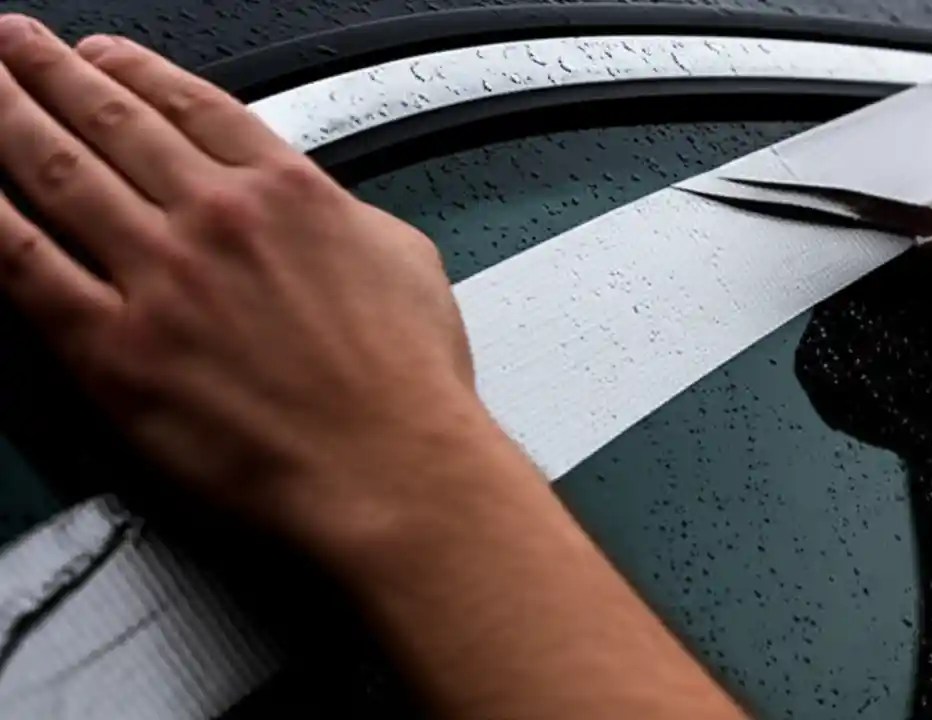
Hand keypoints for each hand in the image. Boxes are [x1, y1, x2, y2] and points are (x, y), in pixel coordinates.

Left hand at [0, 17, 496, 546]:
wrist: (392, 468)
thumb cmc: (408, 385)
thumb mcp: (406, 261)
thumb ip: (346, 216)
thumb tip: (319, 209)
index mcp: (289, 192)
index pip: (193, 105)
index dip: (138, 70)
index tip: (105, 55)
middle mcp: (217, 220)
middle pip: (111, 121)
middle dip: (51, 72)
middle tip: (15, 44)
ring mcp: (161, 280)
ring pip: (57, 173)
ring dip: (5, 117)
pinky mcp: (116, 351)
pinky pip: (26, 265)